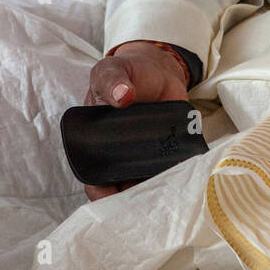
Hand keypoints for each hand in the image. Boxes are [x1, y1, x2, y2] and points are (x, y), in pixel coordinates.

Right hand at [82, 41, 188, 200]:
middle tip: (141, 200)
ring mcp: (142, 155)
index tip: (107, 195)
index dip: (97, 188)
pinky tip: (178, 182)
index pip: (92, 174)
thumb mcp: (112, 71)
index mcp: (94, 140)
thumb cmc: (127, 73)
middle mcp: (117, 154)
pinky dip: (171, 178)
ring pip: (143, 183)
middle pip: (119, 185)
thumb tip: (122, 94)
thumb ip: (112, 81)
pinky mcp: (164, 151)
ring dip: (150, 192)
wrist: (158, 70)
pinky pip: (165, 171)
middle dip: (128, 198)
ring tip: (161, 196)